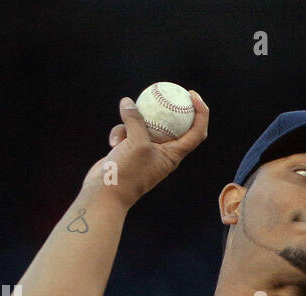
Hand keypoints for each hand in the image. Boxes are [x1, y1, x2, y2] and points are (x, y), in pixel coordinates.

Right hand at [81, 91, 209, 206]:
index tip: (192, 95)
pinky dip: (119, 133)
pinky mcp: (129, 150)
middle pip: (172, 125)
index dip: (200, 113)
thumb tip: (128, 102)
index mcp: (173, 155)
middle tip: (165, 90)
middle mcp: (163, 153)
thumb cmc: (126, 174)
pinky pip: (127, 132)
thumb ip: (136, 121)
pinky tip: (112, 143)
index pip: (196, 133)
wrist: (105, 194)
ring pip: (144, 125)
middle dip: (168, 108)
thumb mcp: (136, 144)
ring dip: (131, 123)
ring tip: (123, 130)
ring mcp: (145, 152)